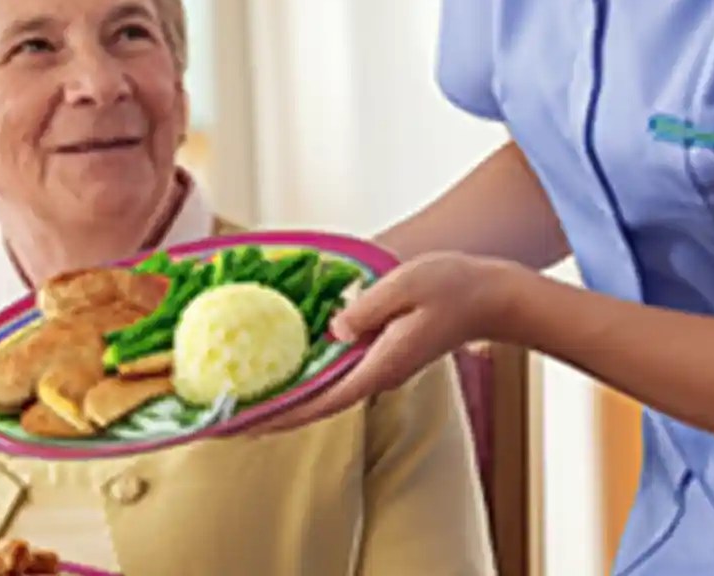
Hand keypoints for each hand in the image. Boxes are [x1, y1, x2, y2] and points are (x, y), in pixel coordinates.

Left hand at [250, 252, 523, 433]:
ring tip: (240, 403)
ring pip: (319, 393)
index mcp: (378, 367)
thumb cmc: (453, 286)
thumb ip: (366, 308)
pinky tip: (280, 373)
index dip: (277, 416)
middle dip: (268, 416)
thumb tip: (332, 329)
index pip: (317, 403)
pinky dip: (302, 379)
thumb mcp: (405, 285)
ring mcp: (376, 369)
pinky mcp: (378, 356)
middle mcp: (374, 376)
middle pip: (311, 406)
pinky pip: (331, 375)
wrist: (491, 297)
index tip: (241, 427)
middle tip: (222, 424)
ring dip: (282, 400)